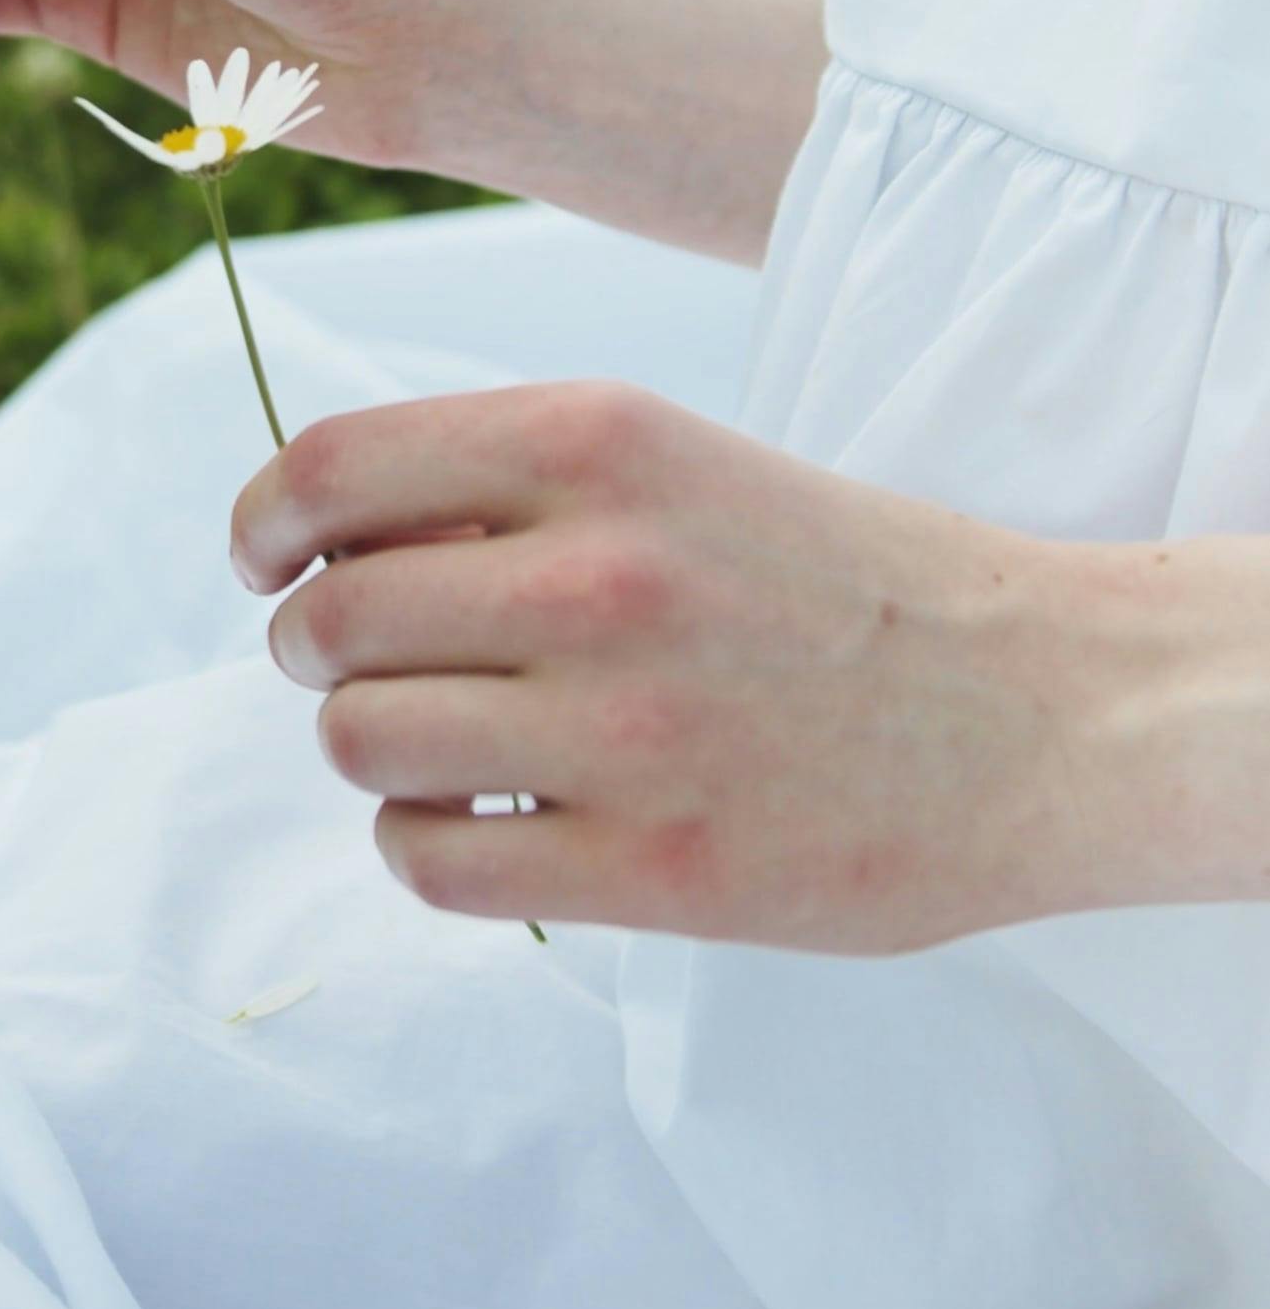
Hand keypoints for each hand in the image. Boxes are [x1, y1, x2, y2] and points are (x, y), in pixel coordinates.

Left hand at [230, 380, 1173, 948]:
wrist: (1046, 711)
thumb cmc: (843, 581)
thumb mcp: (681, 462)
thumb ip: (509, 485)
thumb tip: (322, 537)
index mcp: (602, 441)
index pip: (332, 469)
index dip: (263, 524)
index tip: (264, 563)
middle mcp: (602, 572)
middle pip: (327, 621)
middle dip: (314, 652)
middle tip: (364, 668)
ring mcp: (627, 728)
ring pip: (361, 745)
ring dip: (373, 751)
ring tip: (446, 748)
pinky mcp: (658, 867)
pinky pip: (431, 863)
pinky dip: (428, 847)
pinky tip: (496, 823)